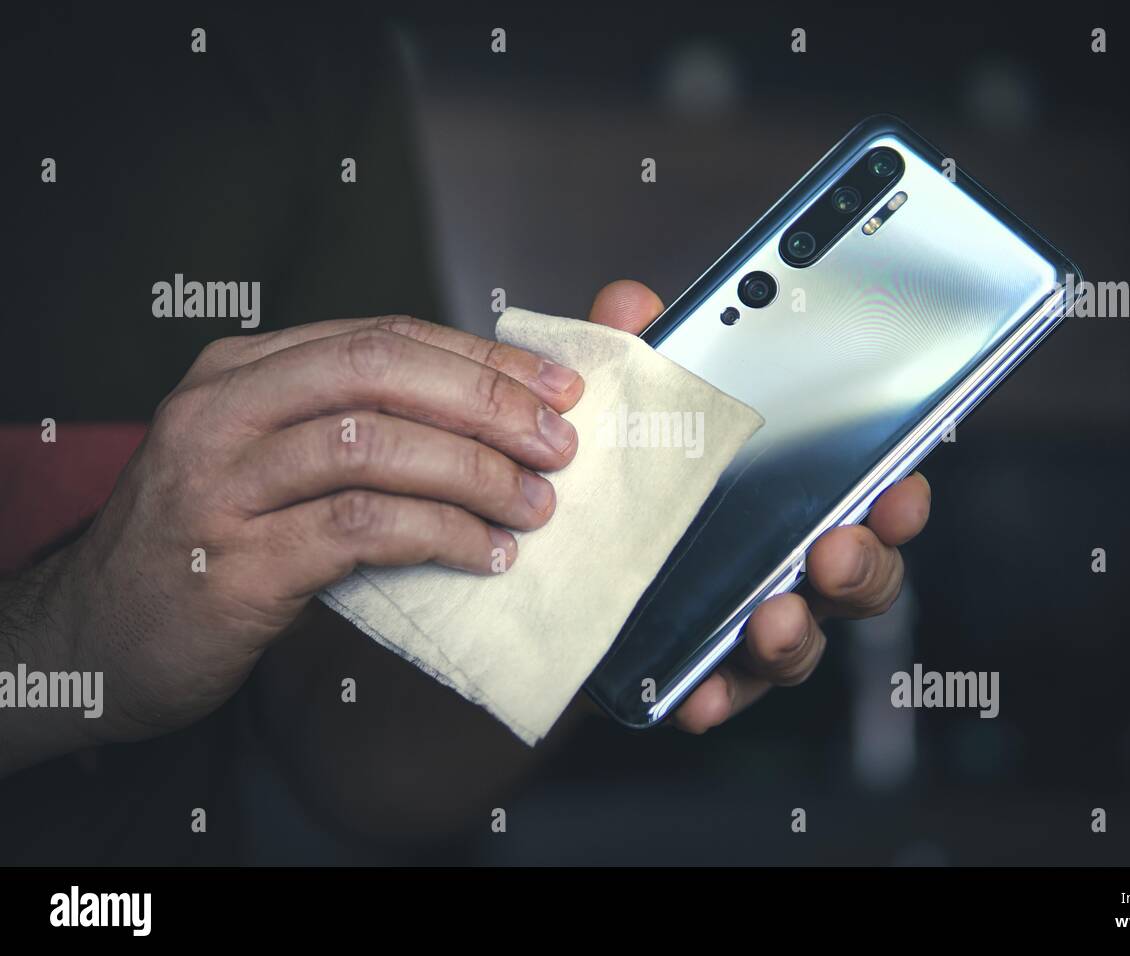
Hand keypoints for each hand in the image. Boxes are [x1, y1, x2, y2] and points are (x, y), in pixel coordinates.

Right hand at [47, 316, 584, 744]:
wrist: (96, 638)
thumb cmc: (208, 544)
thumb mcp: (265, 462)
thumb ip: (352, 429)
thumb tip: (488, 418)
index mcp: (239, 371)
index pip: (381, 337)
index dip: (478, 357)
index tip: (555, 386)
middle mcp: (222, 412)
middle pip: (380, 372)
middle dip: (487, 401)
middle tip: (560, 442)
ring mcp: (220, 485)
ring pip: (373, 446)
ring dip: (474, 472)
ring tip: (535, 505)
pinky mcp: (235, 563)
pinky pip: (361, 530)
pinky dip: (440, 535)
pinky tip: (487, 556)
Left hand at [588, 280, 931, 733]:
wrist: (567, 559)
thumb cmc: (630, 475)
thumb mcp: (632, 402)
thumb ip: (638, 353)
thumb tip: (633, 307)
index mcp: (789, 492)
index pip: (863, 492)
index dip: (893, 495)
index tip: (900, 487)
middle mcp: (785, 560)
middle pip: (855, 573)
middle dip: (862, 564)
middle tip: (838, 545)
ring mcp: (749, 619)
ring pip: (800, 639)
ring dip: (796, 633)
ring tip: (771, 618)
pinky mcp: (698, 666)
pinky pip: (723, 690)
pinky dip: (717, 695)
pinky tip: (697, 696)